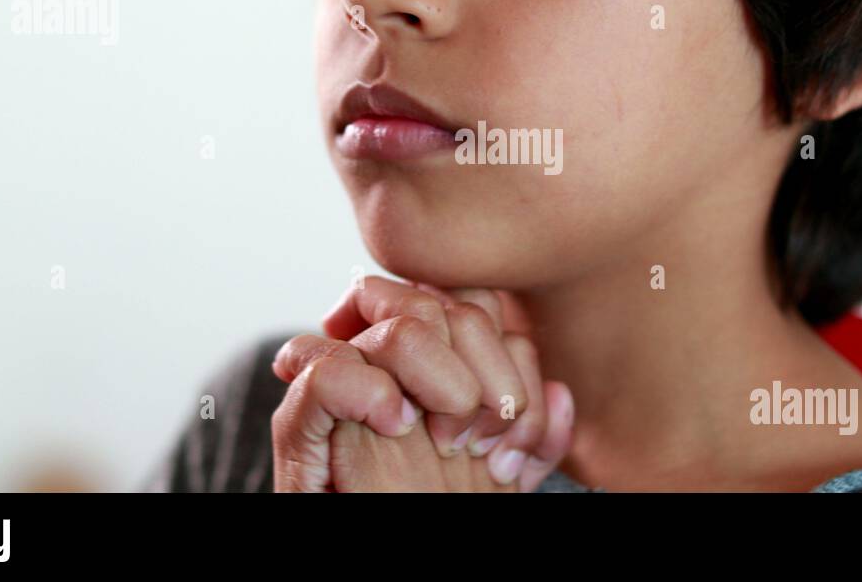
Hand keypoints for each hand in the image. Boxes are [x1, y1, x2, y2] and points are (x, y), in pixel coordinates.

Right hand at [270, 276, 573, 491]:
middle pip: (443, 304)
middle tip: (480, 437)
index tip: (509, 425)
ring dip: (439, 380)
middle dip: (484, 370)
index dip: (510, 357)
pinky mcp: (298, 426)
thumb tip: (563, 393)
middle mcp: (381, 361)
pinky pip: (326, 371)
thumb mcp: (499, 476)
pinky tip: (392, 428)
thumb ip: (530, 437)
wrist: (370, 557)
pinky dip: (369, 395)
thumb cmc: (426, 512)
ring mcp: (338, 388)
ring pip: (397, 326)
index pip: (477, 304)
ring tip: (444, 438)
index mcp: (429, 361)